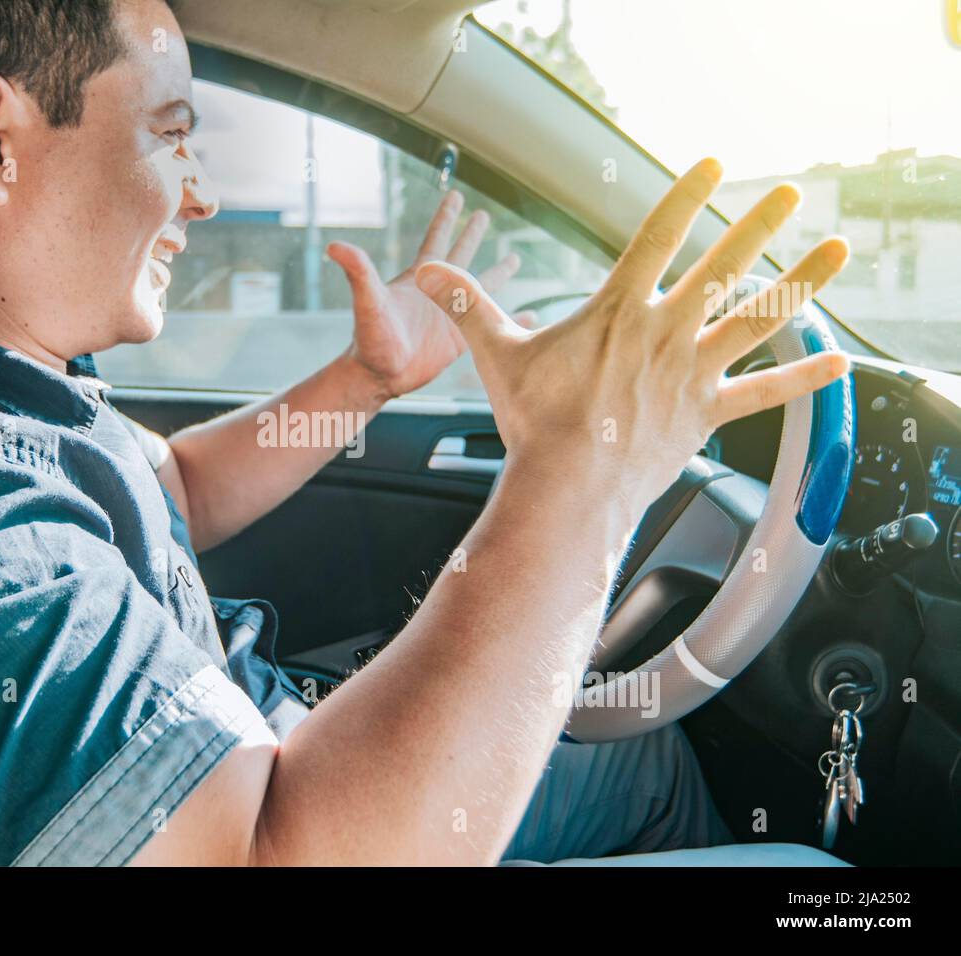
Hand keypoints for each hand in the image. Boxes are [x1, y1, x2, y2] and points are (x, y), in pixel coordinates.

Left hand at [328, 191, 534, 398]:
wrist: (379, 376)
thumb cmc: (371, 339)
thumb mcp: (368, 302)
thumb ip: (359, 272)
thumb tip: (334, 246)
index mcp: (422, 277)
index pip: (436, 238)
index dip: (446, 216)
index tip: (456, 195)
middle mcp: (439, 291)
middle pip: (461, 254)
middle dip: (472, 234)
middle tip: (484, 214)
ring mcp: (453, 314)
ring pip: (482, 287)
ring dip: (499, 273)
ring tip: (515, 258)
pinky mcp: (462, 339)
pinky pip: (494, 325)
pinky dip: (515, 319)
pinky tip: (532, 316)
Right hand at [414, 158, 850, 521]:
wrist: (569, 488)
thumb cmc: (535, 424)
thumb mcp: (495, 355)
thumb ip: (466, 307)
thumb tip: (426, 274)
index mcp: (618, 311)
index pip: (657, 236)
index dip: (685, 195)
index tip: (713, 163)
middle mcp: (665, 332)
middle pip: (723, 265)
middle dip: (759, 223)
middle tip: (791, 190)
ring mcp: (692, 372)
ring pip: (758, 317)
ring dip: (803, 281)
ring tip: (838, 250)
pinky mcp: (706, 414)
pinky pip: (764, 392)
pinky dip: (801, 376)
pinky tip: (838, 361)